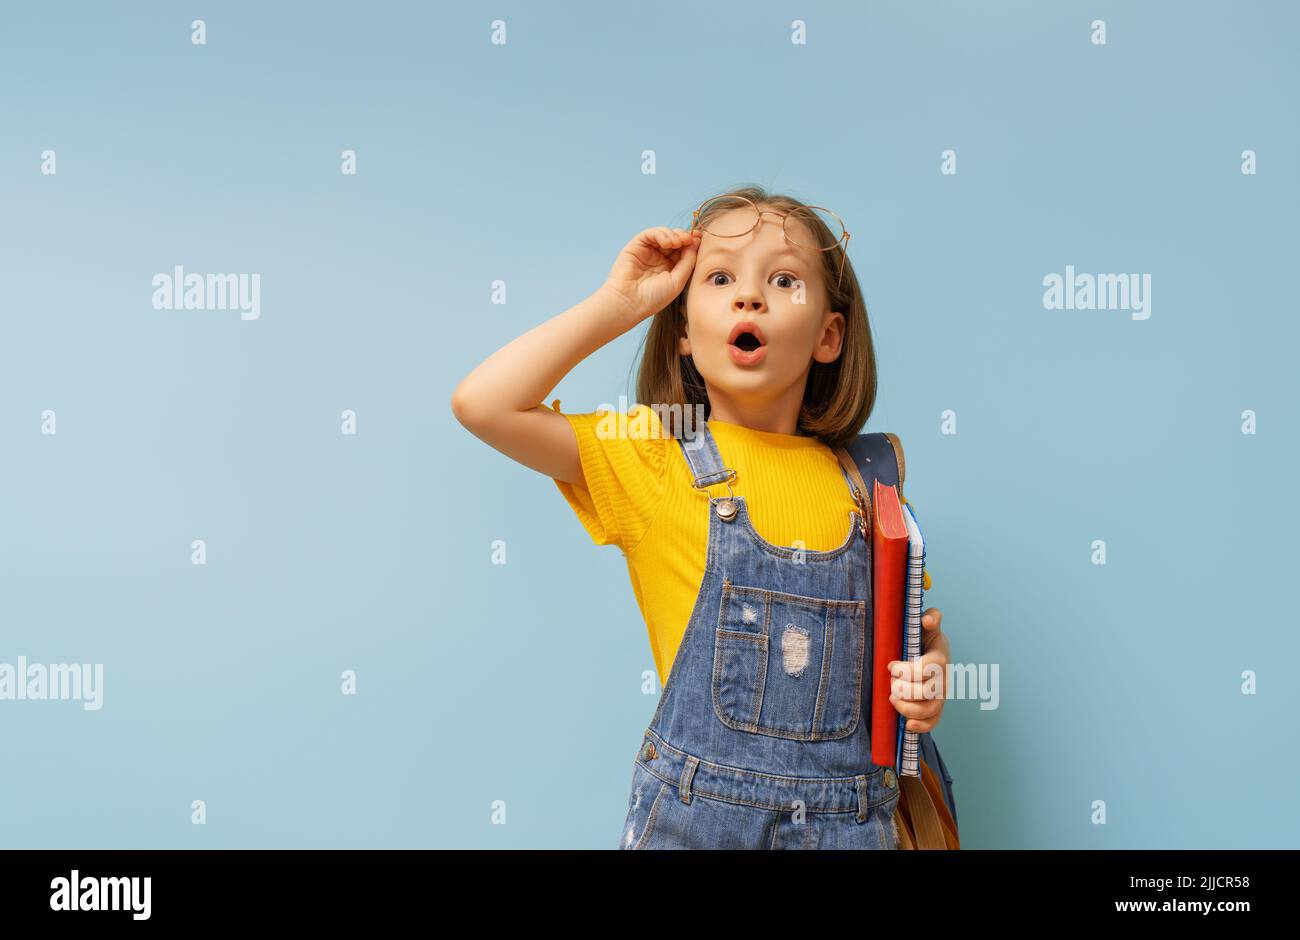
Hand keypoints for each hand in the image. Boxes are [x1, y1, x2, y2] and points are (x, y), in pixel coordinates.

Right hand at [601, 226, 701, 322]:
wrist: (629, 303)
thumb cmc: (653, 298)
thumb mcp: (678, 281)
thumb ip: (688, 261)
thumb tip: (695, 243)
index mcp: (671, 268)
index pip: (684, 250)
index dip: (692, 243)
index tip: (700, 238)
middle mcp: (659, 259)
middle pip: (676, 239)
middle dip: (685, 236)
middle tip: (691, 238)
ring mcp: (647, 252)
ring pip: (664, 234)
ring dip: (674, 235)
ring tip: (678, 242)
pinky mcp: (636, 246)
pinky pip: (650, 233)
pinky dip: (661, 233)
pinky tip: (667, 242)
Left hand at [887, 607, 948, 733]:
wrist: (929, 653)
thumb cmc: (923, 638)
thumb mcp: (926, 626)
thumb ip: (931, 618)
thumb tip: (928, 619)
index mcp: (939, 658)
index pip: (928, 669)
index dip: (907, 670)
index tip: (891, 666)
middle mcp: (943, 679)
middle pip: (927, 692)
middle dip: (903, 689)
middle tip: (891, 683)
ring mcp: (941, 695)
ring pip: (929, 709)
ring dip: (907, 708)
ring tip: (892, 699)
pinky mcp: (937, 707)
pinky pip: (934, 722)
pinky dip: (921, 726)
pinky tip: (907, 724)